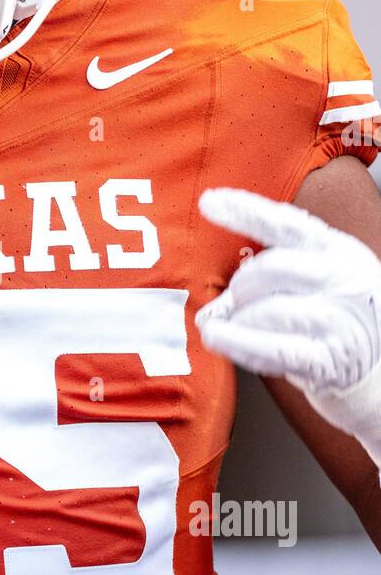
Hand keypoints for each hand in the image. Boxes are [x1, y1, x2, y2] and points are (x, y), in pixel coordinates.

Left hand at [196, 187, 380, 460]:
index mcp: (338, 251)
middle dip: (240, 288)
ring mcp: (339, 319)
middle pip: (271, 268)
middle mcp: (343, 278)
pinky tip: (220, 340)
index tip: (209, 201)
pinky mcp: (329, 359)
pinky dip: (238, 344)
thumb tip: (213, 305)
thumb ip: (274, 278)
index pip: (287, 224)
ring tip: (226, 329)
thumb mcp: (321, 282)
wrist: (379, 372)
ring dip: (234, 321)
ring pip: (266, 310)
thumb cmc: (339, 323)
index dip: (246, 211)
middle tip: (232, 305)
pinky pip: (271, 348)